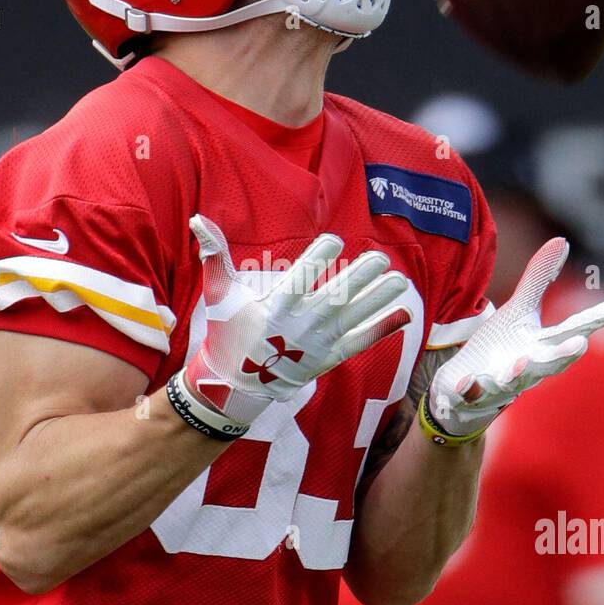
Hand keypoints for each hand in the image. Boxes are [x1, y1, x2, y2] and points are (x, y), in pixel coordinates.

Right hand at [181, 214, 412, 425]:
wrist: (234, 385)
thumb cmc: (227, 333)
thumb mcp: (219, 294)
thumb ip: (214, 256)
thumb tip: (199, 219)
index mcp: (274, 307)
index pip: (300, 279)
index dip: (319, 258)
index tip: (336, 240)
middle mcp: (299, 326)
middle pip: (335, 298)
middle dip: (360, 278)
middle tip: (381, 258)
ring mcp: (316, 344)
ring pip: (353, 318)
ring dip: (378, 300)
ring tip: (400, 280)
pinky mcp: (328, 360)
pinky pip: (360, 343)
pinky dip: (382, 329)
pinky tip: (404, 315)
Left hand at [429, 238, 603, 436]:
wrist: (467, 387)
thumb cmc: (502, 346)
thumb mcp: (519, 310)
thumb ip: (539, 278)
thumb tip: (562, 239)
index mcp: (543, 347)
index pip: (572, 331)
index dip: (595, 319)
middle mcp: (527, 368)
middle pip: (549, 363)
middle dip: (563, 355)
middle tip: (580, 345)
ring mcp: (500, 384)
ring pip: (511, 382)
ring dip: (516, 374)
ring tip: (518, 364)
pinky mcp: (471, 393)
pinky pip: (471, 393)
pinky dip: (470, 389)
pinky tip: (467, 382)